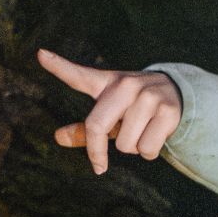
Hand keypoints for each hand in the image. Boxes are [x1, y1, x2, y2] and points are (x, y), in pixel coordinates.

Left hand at [38, 49, 183, 173]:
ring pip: (126, 145)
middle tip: (101, 162)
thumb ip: (84, 130)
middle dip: (99, 149)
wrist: (177, 94)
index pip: (79, 76)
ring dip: (133, 148)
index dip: (59, 66)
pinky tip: (156, 133)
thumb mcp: (110, 115)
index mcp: (106, 83)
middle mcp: (125, 85)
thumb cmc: (133, 109)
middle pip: (96, 126)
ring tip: (142, 130)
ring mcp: (147, 96)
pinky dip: (150, 151)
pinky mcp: (167, 110)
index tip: (40, 54)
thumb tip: (57, 138)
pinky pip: (147, 149)